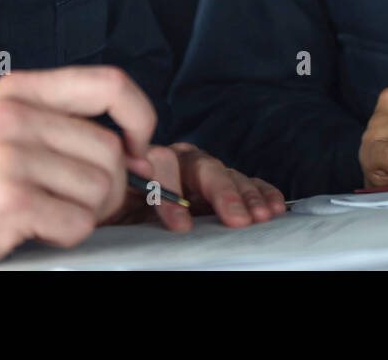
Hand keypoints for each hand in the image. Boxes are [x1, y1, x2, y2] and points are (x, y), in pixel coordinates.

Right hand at [0, 66, 158, 269]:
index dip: (141, 115)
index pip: (110, 83)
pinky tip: (35, 228)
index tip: (140, 145)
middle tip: (72, 199)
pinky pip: (78, 222)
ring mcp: (10, 157)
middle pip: (110, 149)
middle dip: (107, 185)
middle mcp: (14, 115)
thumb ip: (71, 126)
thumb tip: (146, 150)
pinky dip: (66, 234)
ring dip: (85, 212)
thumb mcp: (14, 131)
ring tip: (46, 211)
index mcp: (21, 89)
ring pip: (100, 188)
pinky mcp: (11, 200)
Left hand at [106, 143, 286, 230]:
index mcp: (146, 162)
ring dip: (247, 196)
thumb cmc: (119, 214)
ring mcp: (205, 171)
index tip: (180, 226)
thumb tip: (117, 204)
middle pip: (203, 166)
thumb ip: (118, 202)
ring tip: (261, 216)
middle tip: (237, 219)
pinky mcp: (226, 184)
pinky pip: (248, 183)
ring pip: (228, 175)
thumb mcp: (113, 208)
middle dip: (222, 193)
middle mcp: (179, 160)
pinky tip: (274, 206)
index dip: (172, 195)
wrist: (128, 216)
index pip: (162, 165)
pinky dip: (262, 193)